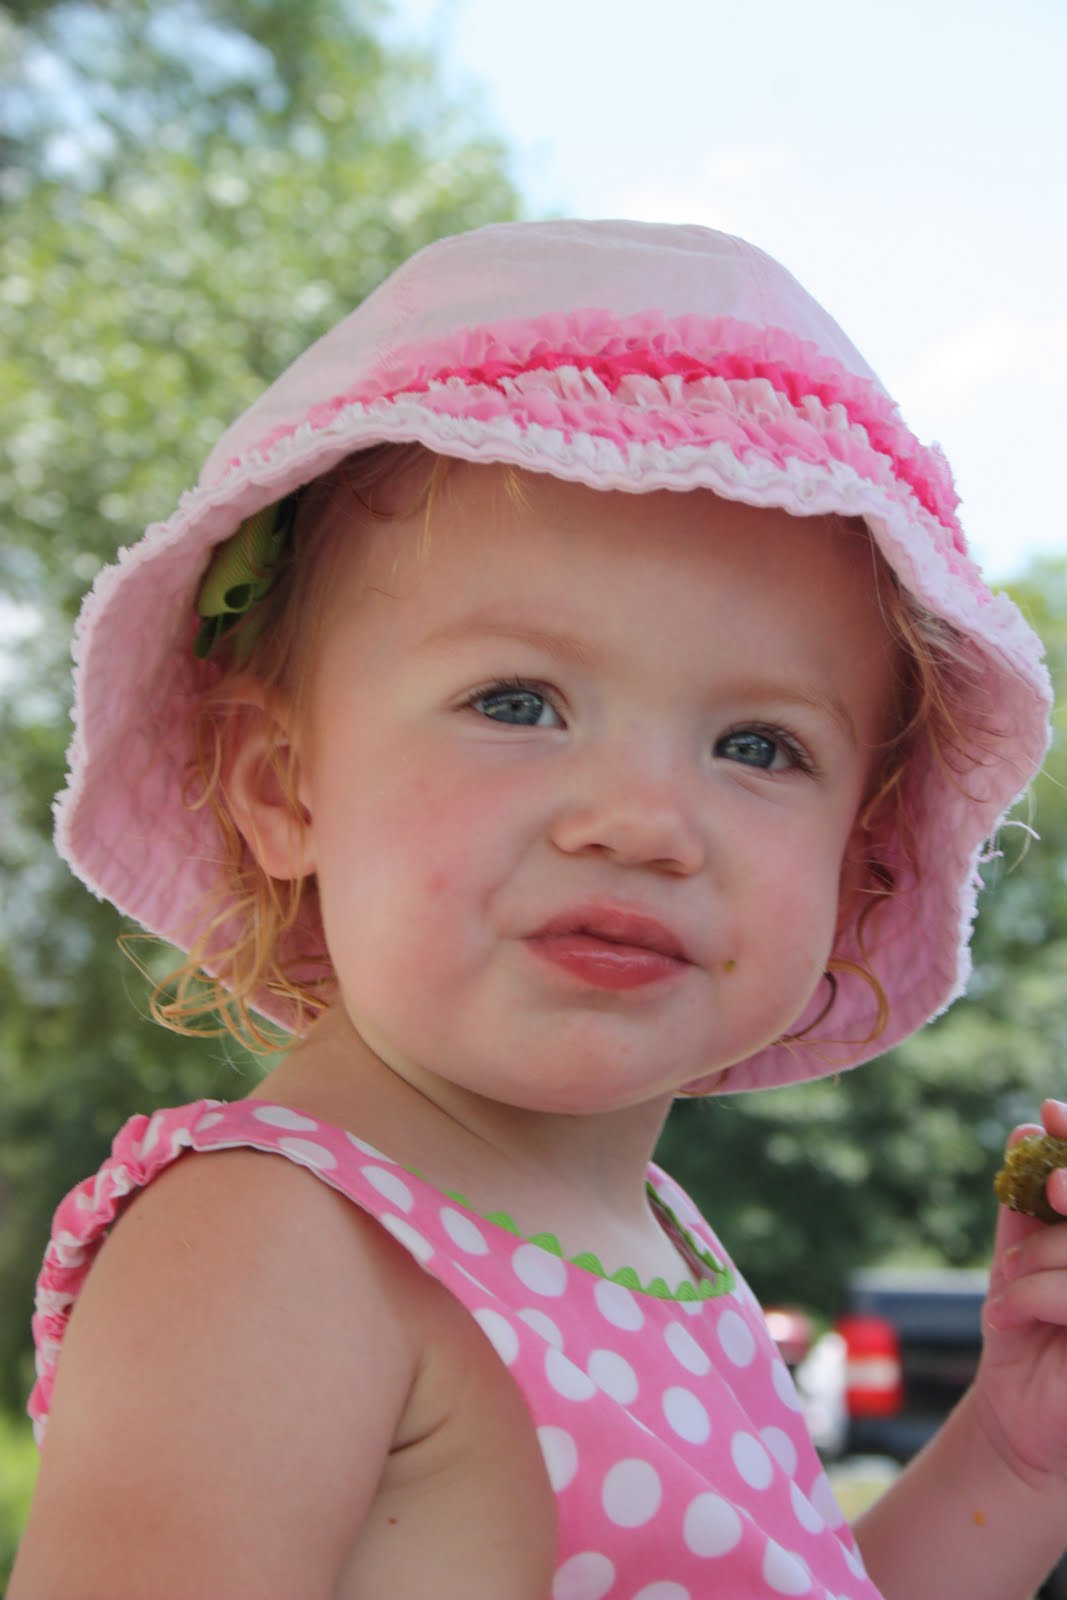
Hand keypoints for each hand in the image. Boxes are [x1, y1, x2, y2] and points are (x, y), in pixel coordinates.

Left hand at [975, 1097, 1066, 1486]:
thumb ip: (1030, 1197)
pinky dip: (1031, 1295)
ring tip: (1009, 1284)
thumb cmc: (1028, 1332)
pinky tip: (1006, 1315)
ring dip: (1038, 1255)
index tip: (1049, 1114)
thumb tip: (1031, 1129)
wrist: (1019, 1418)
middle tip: (1045, 1194)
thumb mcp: (1023, 1253)